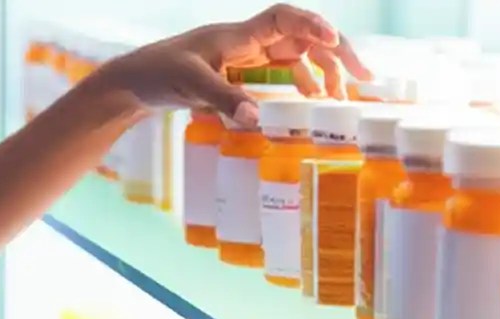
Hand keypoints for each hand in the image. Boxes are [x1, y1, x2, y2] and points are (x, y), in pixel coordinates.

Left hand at [94, 4, 370, 125]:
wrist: (135, 83)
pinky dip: (302, 85)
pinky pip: (283, 74)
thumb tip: (256, 118)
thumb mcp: (190, 84)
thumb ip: (222, 99)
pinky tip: (313, 102)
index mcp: (239, 34)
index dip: (314, 26)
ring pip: (298, 57)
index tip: (335, 42)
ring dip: (324, 72)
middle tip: (363, 78)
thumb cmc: (158, 73)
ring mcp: (247, 59)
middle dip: (336, 53)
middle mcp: (249, 42)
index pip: (286, 18)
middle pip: (304, 37)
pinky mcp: (242, 76)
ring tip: (343, 97)